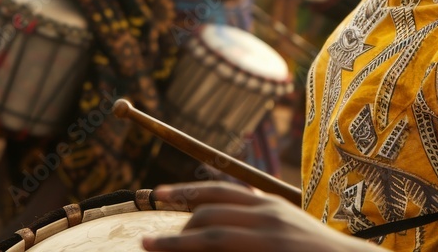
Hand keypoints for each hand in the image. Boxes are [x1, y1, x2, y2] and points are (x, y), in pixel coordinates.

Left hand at [142, 182, 368, 251]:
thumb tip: (225, 213)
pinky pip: (223, 251)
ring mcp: (268, 236)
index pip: (219, 191)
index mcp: (268, 205)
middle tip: (151, 244)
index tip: (157, 194)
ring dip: (176, 243)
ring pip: (209, 236)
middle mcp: (266, 215)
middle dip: (175, 229)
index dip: (184, 190)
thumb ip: (258, 217)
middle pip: (207, 213)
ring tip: (150, 248)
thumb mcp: (286, 226)